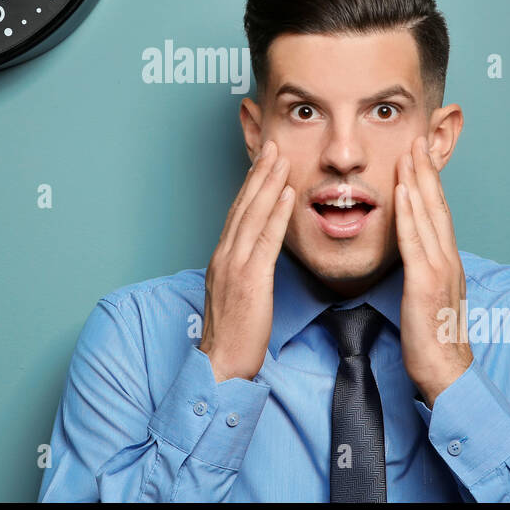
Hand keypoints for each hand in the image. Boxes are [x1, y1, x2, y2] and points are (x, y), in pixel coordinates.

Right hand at [199, 139, 292, 382]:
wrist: (221, 364)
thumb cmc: (233, 336)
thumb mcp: (236, 296)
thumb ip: (245, 272)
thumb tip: (257, 260)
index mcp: (221, 259)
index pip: (237, 214)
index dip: (250, 186)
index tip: (263, 163)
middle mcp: (225, 256)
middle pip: (242, 206)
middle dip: (258, 173)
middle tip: (272, 145)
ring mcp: (235, 266)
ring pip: (253, 215)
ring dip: (268, 183)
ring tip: (281, 158)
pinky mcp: (249, 279)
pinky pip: (266, 240)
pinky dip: (277, 213)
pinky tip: (288, 194)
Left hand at [395, 134, 472, 405]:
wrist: (446, 371)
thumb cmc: (432, 338)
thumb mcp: (427, 296)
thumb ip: (423, 271)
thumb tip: (413, 256)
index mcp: (447, 261)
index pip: (438, 212)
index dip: (430, 181)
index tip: (421, 154)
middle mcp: (448, 258)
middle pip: (437, 205)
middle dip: (427, 170)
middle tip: (419, 137)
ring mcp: (439, 269)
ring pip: (428, 216)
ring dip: (419, 181)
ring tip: (410, 152)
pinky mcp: (425, 283)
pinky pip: (415, 242)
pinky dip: (410, 214)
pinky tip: (404, 193)